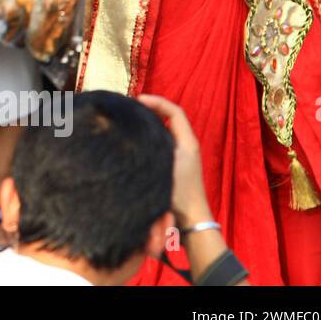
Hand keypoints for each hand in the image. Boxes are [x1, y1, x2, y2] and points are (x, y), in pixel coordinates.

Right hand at [137, 93, 211, 226]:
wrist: (191, 219)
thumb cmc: (180, 193)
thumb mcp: (165, 167)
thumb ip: (152, 147)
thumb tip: (131, 132)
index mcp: (187, 141)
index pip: (174, 111)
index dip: (157, 101)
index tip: (137, 100)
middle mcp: (185, 145)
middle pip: (169, 118)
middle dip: (151, 110)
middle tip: (129, 109)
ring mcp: (180, 155)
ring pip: (164, 130)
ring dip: (149, 123)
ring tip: (130, 121)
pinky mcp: (174, 165)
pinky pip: (161, 142)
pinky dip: (149, 135)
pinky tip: (135, 142)